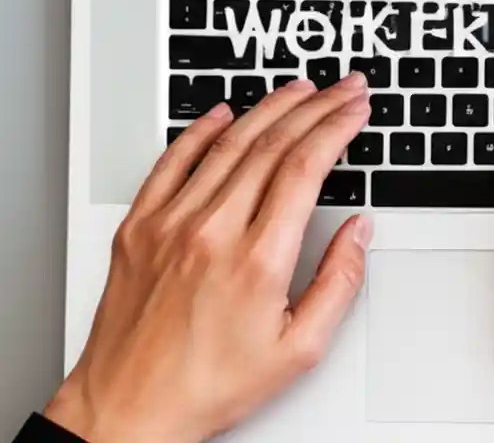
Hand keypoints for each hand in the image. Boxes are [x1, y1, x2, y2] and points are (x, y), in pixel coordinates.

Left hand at [45, 75, 373, 442]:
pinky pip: (172, 163)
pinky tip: (221, 114)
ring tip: (299, 91)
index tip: (356, 110)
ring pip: (227, 145)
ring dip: (269, 109)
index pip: (305, 168)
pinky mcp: (138, 229)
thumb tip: (359, 233)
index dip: (336, 128)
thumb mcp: (298, 349)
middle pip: (272, 145)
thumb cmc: (207, 385)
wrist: (129, 409)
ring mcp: (170, 225)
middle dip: (315, 108)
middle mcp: (212, 232)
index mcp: (257, 260)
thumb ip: (339, 283)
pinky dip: (200, 131)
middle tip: (342, 89)